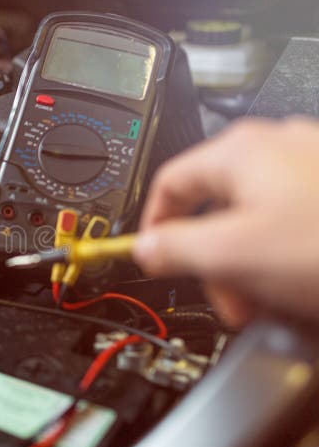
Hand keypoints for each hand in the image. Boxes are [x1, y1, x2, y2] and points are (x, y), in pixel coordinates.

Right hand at [133, 117, 318, 323]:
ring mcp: (312, 167)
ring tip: (267, 299)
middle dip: (213, 260)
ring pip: (254, 219)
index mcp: (241, 151)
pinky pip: (290, 223)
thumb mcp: (234, 254)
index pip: (169, 183)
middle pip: (215, 205)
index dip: (153, 225)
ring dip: (248, 264)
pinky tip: (297, 284)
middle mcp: (276, 148)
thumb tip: (145, 246)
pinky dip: (282, 256)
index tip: (156, 258)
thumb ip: (174, 248)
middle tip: (227, 298)